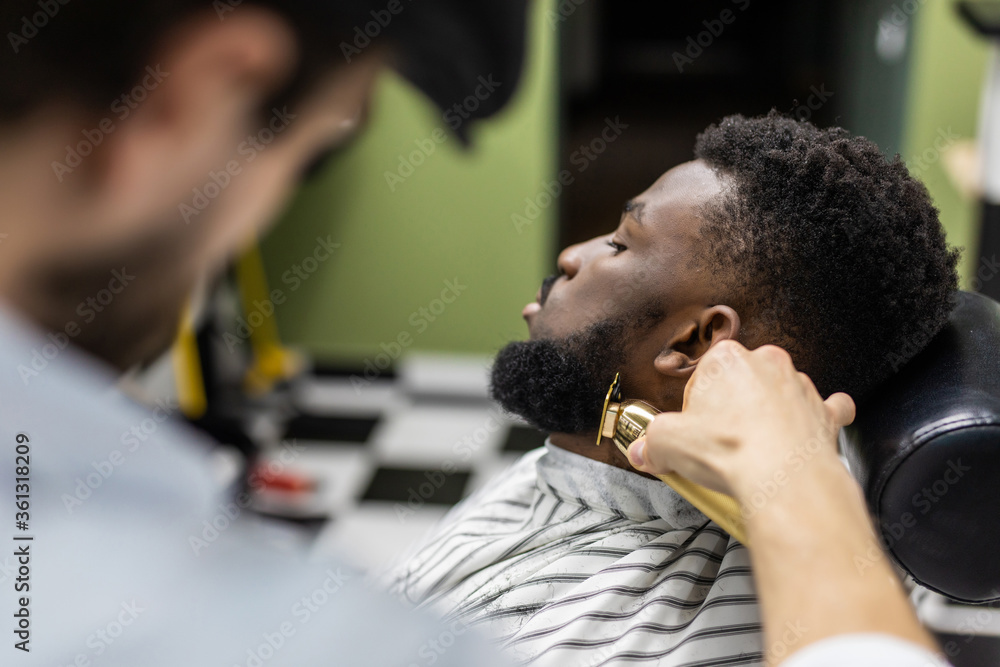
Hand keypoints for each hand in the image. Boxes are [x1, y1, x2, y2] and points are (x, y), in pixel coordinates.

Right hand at [626, 340, 855, 500]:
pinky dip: (817, 419)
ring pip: (779, 394)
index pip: (701, 381)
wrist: (783, 477)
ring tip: (754, 450)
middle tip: (719, 443)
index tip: (694, 433)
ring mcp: (798, 386)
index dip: (694, 411)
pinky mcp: (823, 412)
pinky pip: (825, 408)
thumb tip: (644, 451)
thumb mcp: (667, 444)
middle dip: (730, 410)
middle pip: (739, 385)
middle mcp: (765, 364)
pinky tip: (805, 434)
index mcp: (725, 360)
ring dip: (769, 414)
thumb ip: (651, 444)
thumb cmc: (731, 450)